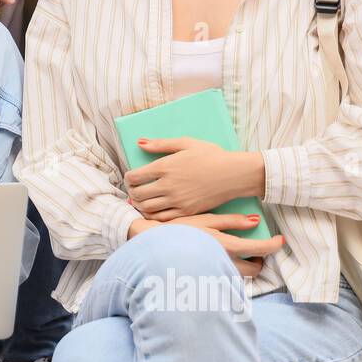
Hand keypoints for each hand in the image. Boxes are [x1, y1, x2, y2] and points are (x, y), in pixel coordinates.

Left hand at [124, 137, 263, 220]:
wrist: (234, 174)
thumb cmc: (211, 155)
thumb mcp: (186, 143)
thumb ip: (160, 144)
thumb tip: (140, 143)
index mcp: (165, 166)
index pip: (134, 177)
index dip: (128, 178)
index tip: (131, 177)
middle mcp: (168, 185)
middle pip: (137, 194)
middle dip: (131, 192)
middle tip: (134, 190)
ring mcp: (177, 200)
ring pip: (146, 208)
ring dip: (139, 205)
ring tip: (141, 200)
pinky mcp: (186, 211)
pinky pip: (162, 218)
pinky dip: (152, 215)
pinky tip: (153, 210)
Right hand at [129, 212, 284, 278]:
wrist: (151, 246)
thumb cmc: (177, 229)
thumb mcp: (205, 219)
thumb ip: (231, 221)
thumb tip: (256, 221)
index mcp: (227, 246)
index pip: (260, 249)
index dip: (274, 245)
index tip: (280, 240)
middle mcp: (224, 263)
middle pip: (255, 269)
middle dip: (259, 260)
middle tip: (254, 249)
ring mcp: (216, 275)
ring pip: (241, 276)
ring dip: (244, 267)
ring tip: (236, 255)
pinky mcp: (206, 282)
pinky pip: (225, 279)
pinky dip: (228, 272)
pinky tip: (218, 261)